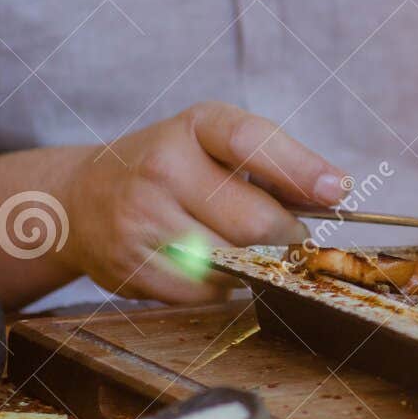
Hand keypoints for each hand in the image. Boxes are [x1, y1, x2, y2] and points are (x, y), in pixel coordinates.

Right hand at [60, 102, 348, 303]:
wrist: (80, 197)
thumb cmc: (172, 167)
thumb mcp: (215, 143)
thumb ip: (274, 162)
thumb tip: (335, 191)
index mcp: (193, 127)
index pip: (251, 141)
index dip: (300, 168)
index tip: (337, 191)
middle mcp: (162, 167)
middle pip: (254, 220)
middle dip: (284, 232)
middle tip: (287, 230)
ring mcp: (140, 219)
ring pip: (233, 261)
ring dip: (253, 261)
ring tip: (239, 242)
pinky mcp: (130, 265)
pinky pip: (205, 292)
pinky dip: (222, 285)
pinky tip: (209, 263)